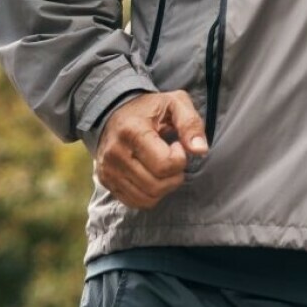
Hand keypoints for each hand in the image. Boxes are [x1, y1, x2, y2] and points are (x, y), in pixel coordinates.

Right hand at [95, 90, 208, 209]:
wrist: (113, 111)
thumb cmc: (149, 109)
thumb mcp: (174, 104)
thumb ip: (191, 124)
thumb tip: (200, 150)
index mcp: (131, 131)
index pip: (165, 164)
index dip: (180, 158)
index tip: (177, 145)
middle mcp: (115, 153)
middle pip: (157, 185)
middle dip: (174, 176)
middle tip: (172, 159)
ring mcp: (108, 169)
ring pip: (148, 197)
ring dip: (164, 187)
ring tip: (161, 168)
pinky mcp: (106, 181)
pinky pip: (136, 202)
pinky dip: (151, 195)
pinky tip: (151, 177)